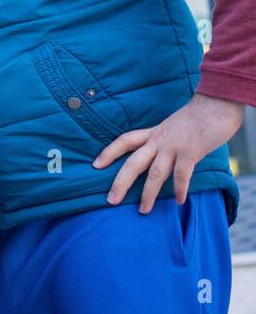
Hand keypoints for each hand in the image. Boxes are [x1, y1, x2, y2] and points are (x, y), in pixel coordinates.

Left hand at [94, 93, 243, 213]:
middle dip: (120, 182)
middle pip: (133, 162)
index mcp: (153, 133)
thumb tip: (162, 155)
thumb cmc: (199, 116)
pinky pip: (182, 174)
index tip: (95, 165)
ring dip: (148, 193)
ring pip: (154, 173)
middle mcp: (159, 140)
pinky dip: (179, 188)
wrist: (218, 103)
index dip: (108, 152)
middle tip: (111, 200)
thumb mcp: (174, 126)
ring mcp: (174, 146)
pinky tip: (178, 200)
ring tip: (143, 210)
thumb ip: (166, 140)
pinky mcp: (191, 151)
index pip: (124, 141)